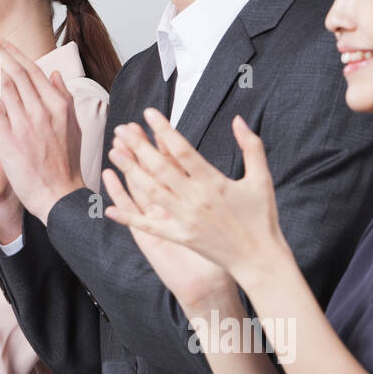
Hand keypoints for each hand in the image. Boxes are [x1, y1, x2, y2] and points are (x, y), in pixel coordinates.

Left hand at [0, 32, 85, 221]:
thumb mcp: (73, 126)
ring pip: (3, 83)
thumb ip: (64, 97)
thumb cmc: (65, 163)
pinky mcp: (10, 137)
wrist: (59, 194)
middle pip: (16, 71)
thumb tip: (55, 74)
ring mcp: (27, 122)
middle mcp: (43, 108)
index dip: (12, 53)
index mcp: (58, 104)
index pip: (32, 70)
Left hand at [103, 108, 289, 286]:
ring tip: (114, 153)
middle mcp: (195, 199)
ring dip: (130, 172)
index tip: (150, 114)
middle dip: (138, 146)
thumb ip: (251, 146)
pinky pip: (150, 227)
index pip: (183, 150)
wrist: (259, 259)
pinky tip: (110, 208)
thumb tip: (237, 119)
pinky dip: (130, 219)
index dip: (164, 130)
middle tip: (122, 129)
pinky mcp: (180, 237)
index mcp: (214, 182)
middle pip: (160, 168)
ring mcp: (185, 219)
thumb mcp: (261, 178)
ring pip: (151, 192)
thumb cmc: (262, 218)